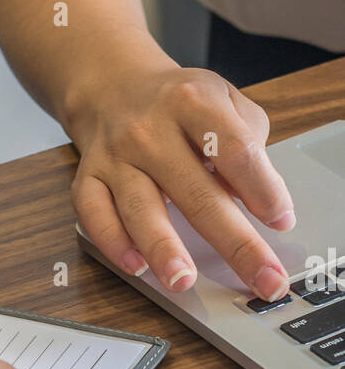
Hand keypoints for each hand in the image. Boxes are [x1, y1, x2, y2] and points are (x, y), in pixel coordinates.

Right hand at [68, 55, 295, 301]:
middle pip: (196, 192)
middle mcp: (150, 129)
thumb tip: (262, 200)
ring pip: (139, 207)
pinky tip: (136, 266)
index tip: (282, 220)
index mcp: (193, 101)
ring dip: (162, 248)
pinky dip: (113, 243)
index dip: (262, 189)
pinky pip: (95, 215)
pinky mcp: (87, 178)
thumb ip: (247, 142)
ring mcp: (114, 156)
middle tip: (263, 280)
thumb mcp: (224, 100)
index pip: (235, 151)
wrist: (114, 87)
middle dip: (234, 242)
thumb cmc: (178, 104)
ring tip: (183, 281)